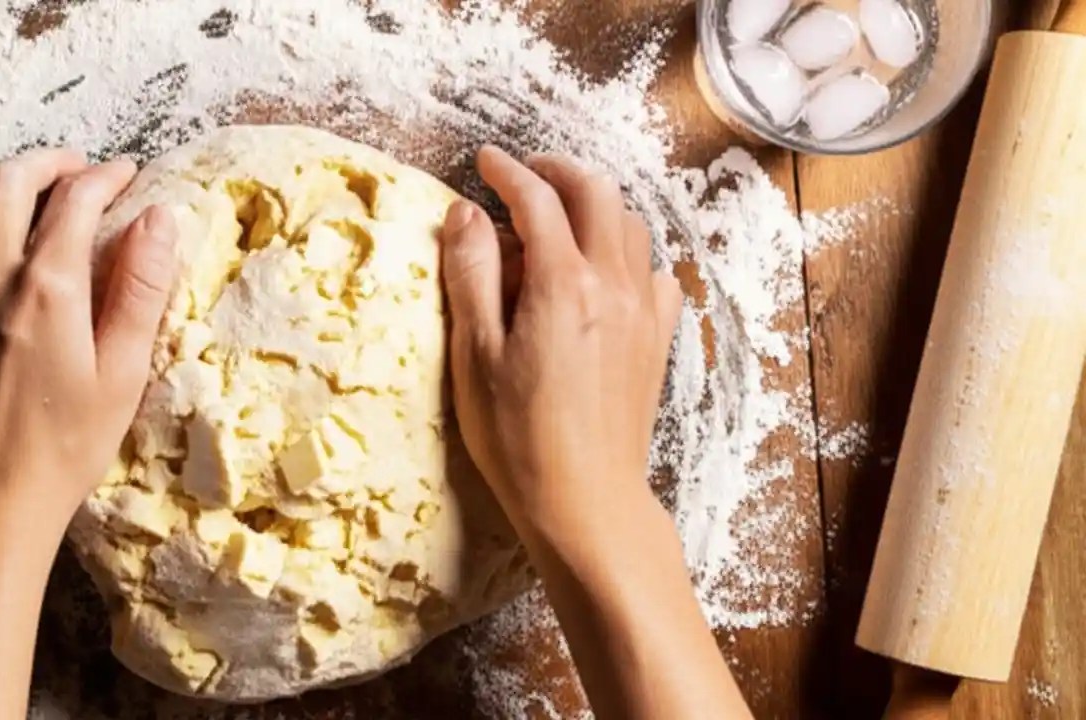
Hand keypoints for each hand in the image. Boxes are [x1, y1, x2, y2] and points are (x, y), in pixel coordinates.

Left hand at [0, 148, 178, 550]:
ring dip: (5, 198)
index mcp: (46, 287)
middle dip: (52, 163)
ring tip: (37, 214)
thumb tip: (159, 218)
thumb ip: (140, 289)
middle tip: (82, 172)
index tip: (130, 176)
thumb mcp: (123, 373)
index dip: (109, 177)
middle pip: (9, 181)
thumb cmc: (66, 446)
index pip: (76, 198)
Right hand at [441, 146, 681, 529]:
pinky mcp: (657, 340)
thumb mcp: (474, 356)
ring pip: (631, 226)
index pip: (537, 199)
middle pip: (597, 193)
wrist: (586, 501)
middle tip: (523, 175)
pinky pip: (654, 272)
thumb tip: (465, 212)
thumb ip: (471, 275)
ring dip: (594, 205)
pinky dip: (627, 252)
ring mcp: (643, 311)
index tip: (483, 160)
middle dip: (557, 171)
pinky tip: (604, 273)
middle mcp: (612, 284)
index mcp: (562, 283)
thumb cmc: (517, 437)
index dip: (507, 171)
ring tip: (558, 217)